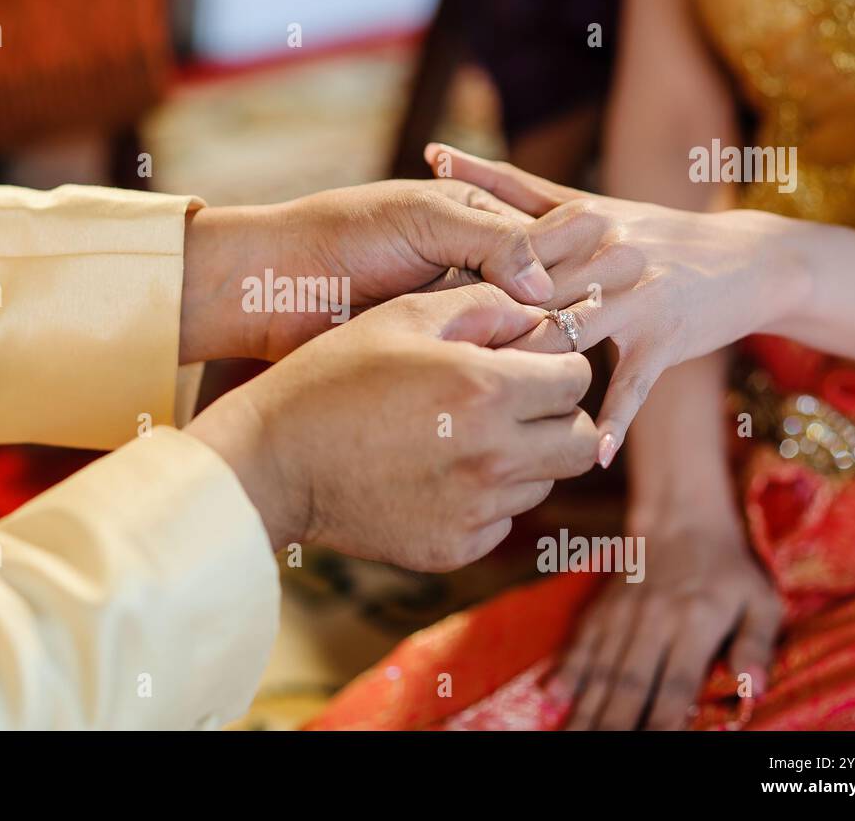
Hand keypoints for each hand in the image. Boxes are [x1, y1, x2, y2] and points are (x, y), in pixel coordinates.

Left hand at [179, 179, 553, 363]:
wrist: (274, 279)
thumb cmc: (344, 232)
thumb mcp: (424, 220)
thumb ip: (492, 241)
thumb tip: (546, 289)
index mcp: (484, 226)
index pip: (549, 255)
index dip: (568, 282)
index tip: (586, 309)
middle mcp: (477, 274)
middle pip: (540, 307)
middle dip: (555, 329)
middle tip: (568, 355)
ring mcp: (457, 320)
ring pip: (513, 347)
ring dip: (527, 363)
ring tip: (542, 383)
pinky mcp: (436, 360)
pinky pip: (479, 374)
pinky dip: (496, 386)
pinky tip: (508, 402)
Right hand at [186, 283, 598, 568]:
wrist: (273, 460)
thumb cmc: (334, 376)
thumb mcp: (403, 318)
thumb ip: (482, 306)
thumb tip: (537, 315)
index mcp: (485, 390)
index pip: (578, 379)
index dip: (556, 366)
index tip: (526, 366)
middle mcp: (491, 456)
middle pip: (581, 441)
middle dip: (558, 417)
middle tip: (515, 406)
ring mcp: (474, 510)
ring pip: (542, 482)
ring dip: (522, 458)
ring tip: (462, 438)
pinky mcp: (453, 548)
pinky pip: (501, 521)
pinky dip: (484, 499)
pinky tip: (435, 475)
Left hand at [425, 144, 810, 462]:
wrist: (747, 260)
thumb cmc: (648, 235)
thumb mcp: (580, 205)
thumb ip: (505, 186)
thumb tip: (434, 151)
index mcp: (571, 221)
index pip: (498, 251)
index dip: (449, 282)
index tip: (398, 312)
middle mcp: (600, 254)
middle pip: (525, 296)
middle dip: (477, 331)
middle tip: (425, 373)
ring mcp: (636, 296)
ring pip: (568, 338)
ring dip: (529, 376)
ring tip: (489, 414)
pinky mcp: (669, 336)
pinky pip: (635, 383)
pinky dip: (614, 417)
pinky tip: (590, 449)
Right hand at [549, 448, 781, 729]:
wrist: (679, 517)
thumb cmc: (729, 568)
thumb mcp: (761, 600)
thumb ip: (758, 643)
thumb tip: (756, 686)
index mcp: (695, 623)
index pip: (676, 684)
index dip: (663, 721)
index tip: (655, 745)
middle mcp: (653, 621)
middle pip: (629, 685)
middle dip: (614, 725)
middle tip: (597, 753)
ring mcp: (621, 615)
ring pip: (599, 671)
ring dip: (585, 709)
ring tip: (571, 738)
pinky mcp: (601, 609)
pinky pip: (579, 644)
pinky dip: (564, 674)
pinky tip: (552, 700)